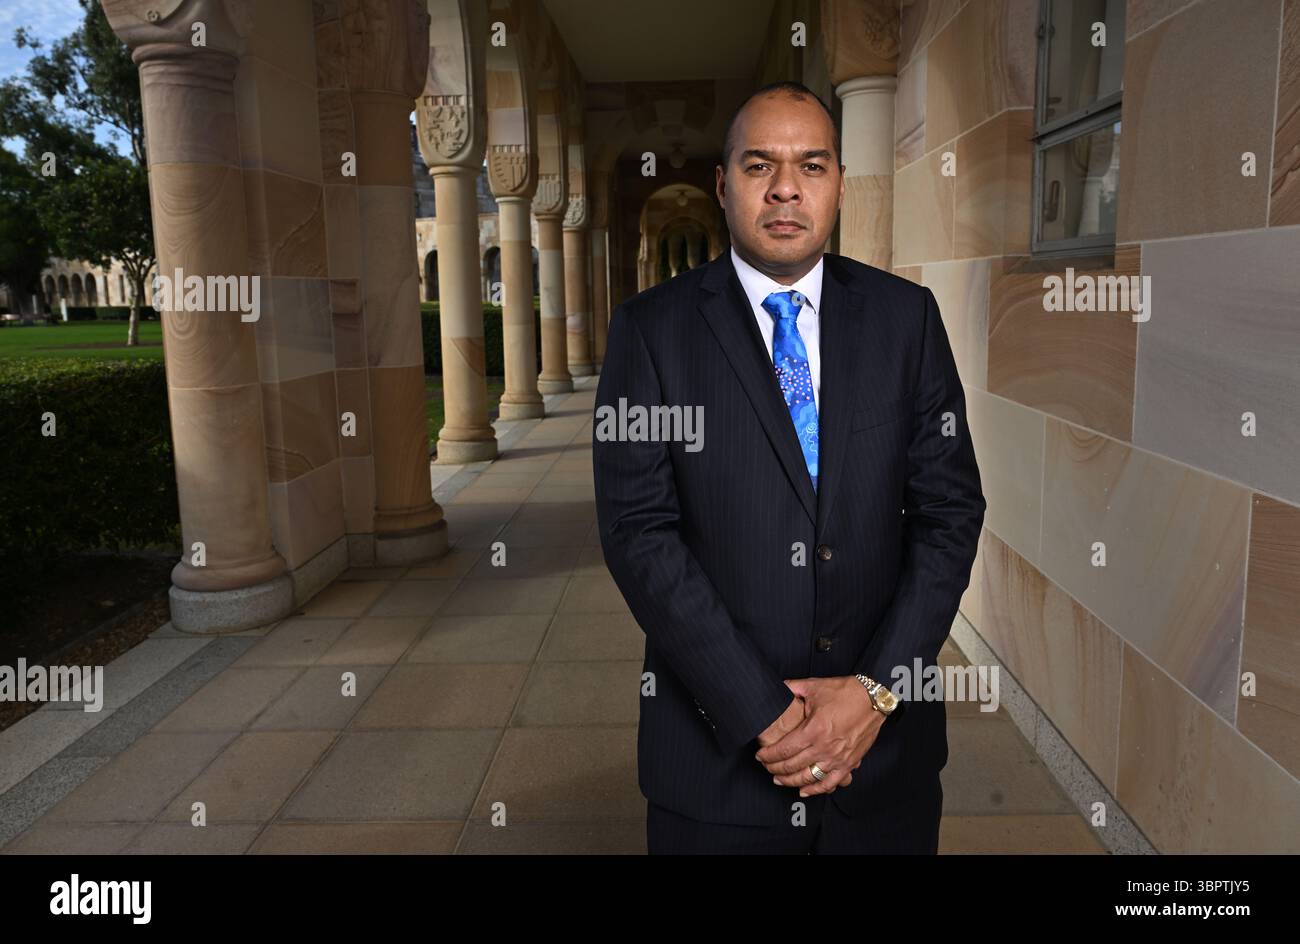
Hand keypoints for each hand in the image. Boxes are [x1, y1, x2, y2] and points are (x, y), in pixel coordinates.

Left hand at [755, 677, 883, 796]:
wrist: (873, 699)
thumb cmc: (845, 692)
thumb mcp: (814, 686)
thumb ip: (792, 688)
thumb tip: (776, 687)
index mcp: (813, 730)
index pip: (784, 750)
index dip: (768, 755)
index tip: (759, 756)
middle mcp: (824, 747)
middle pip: (792, 766)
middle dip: (774, 769)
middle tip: (766, 767)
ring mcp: (837, 758)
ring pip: (808, 778)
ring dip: (790, 781)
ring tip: (779, 780)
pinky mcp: (849, 763)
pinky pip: (830, 783)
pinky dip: (816, 790)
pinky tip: (804, 791)